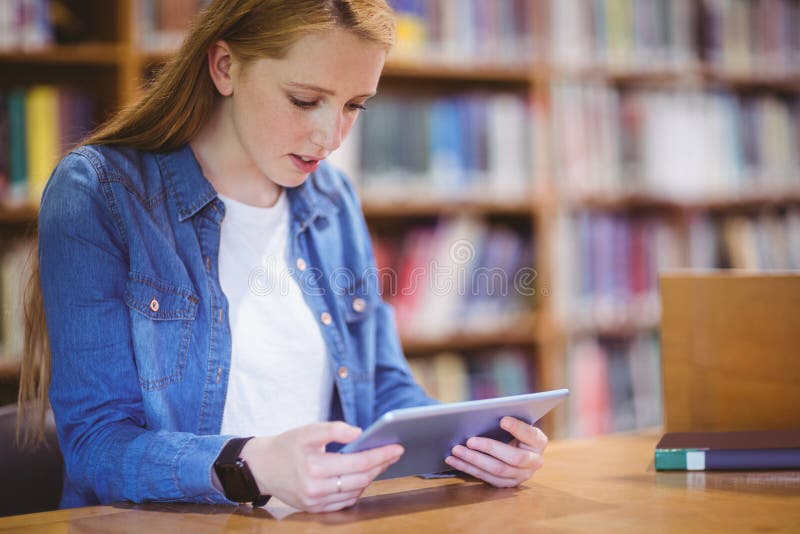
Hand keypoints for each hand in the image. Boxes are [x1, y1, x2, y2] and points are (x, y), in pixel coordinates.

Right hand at [240, 422, 402, 512]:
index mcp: (314, 466)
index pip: (358, 462)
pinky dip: (357, 489)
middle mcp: (315, 488)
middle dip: (381, 465)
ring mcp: (315, 502)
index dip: (381, 455)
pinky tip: (362, 476)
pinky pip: (345, 502)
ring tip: (380, 462)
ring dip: (371, 477)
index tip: (397, 447)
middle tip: (394, 453)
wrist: (261, 467)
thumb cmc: (287, 445)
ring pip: (355, 492)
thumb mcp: (308, 430)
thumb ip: (334, 429)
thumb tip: (359, 433)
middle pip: (361, 479)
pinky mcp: (314, 509)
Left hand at [444, 416, 547, 487]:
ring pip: (497, 470)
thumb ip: (506, 419)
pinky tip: (454, 460)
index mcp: (539, 441)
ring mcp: (522, 475)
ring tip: (456, 450)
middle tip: (469, 440)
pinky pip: (487, 478)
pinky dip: (468, 469)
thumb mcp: (515, 422)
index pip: (529, 435)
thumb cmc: (513, 429)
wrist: (517, 446)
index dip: (517, 428)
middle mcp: (535, 461)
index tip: (502, 419)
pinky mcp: (507, 484)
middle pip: (513, 457)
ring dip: (474, 460)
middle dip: (489, 448)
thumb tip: (484, 414)